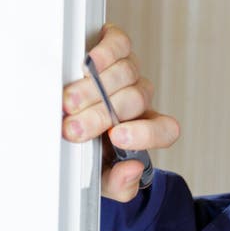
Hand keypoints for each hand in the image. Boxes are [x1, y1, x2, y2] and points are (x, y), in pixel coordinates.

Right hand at [62, 23, 179, 201]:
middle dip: (100, 116)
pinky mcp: (115, 47)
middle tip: (73, 127)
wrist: (64, 126)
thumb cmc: (86, 150)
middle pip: (134, 102)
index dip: (146, 133)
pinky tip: (89, 64)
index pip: (165, 130)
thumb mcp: (102, 178)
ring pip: (126, 75)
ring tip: (70, 102)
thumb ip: (121, 185)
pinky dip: (105, 53)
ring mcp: (129, 73)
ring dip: (94, 90)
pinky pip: (120, 45)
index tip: (116, 138)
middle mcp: (139, 101)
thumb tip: (133, 170)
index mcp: (145, 130)